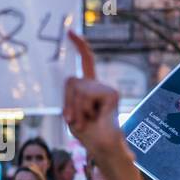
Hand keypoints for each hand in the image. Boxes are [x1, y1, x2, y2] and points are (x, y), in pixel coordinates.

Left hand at [62, 30, 124, 162]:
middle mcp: (99, 85)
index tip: (70, 31)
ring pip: (77, 88)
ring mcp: (107, 88)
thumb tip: (72, 79)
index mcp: (90, 87)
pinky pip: (86, 94)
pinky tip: (95, 117)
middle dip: (68, 102)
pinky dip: (84, 109)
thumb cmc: (88, 134)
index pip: (86, 61)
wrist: (103, 148)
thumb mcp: (72, 113)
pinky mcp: (111, 93)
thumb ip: (71, 96)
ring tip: (86, 121)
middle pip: (71, 81)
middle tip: (75, 120)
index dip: (79, 46)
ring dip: (75, 108)